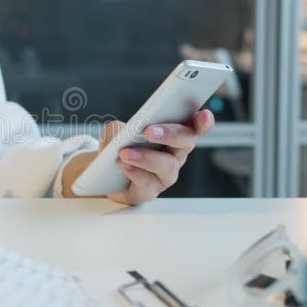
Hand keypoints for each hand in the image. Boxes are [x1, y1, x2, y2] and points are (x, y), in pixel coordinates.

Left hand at [62, 110, 214, 204]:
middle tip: (148, 131)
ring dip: (146, 157)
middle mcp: (175, 154)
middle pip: (186, 142)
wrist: (103, 176)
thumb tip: (126, 131)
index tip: (204, 115)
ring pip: (167, 165)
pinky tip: (122, 164)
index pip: (194, 126)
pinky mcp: (150, 191)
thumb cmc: (118, 148)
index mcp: (173, 135)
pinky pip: (147, 182)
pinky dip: (134, 171)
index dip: (203, 122)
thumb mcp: (117, 131)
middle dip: (170, 134)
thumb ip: (123, 127)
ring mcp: (165, 175)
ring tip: (125, 153)